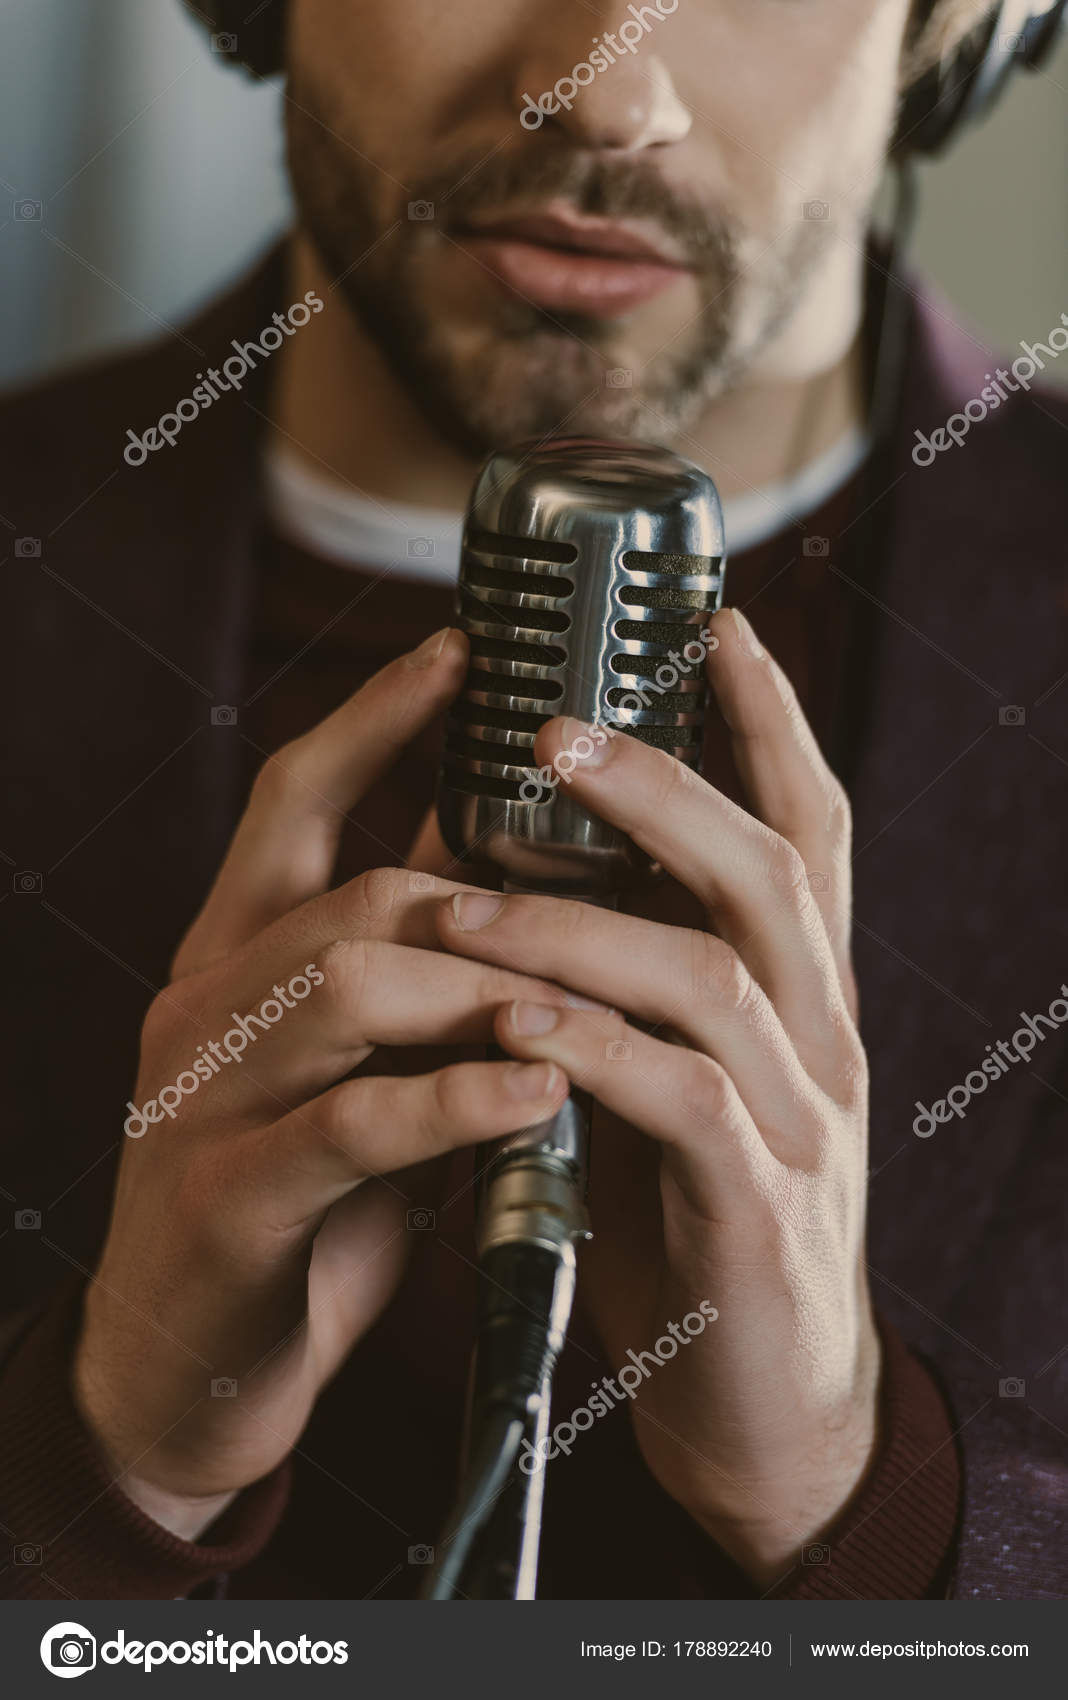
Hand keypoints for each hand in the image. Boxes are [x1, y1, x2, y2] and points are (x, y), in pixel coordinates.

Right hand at [73, 630, 570, 1538]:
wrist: (188, 1375)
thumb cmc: (296, 1202)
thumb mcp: (351, 1064)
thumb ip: (408, 970)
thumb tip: (502, 865)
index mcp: (231, 958)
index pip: (292, 798)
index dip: (378, 717)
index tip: (466, 647)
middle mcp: (203, 1007)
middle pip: (347, 890)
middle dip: (481, 894)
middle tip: (596, 901)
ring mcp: (203, 1100)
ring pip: (346, 986)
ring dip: (480, 987)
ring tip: (578, 1005)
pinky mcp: (227, 1202)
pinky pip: (354, 1125)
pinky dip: (458, 1097)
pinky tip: (541, 1088)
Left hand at [436, 607, 877, 1585]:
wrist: (766, 1407)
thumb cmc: (697, 1216)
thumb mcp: (675, 1074)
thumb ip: (633, 980)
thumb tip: (527, 867)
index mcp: (802, 995)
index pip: (807, 829)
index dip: (771, 720)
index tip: (714, 624)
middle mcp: (822, 1038)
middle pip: (766, 871)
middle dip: (663, 786)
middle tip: (556, 730)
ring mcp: (804, 1124)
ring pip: (711, 975)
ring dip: (584, 923)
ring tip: (470, 897)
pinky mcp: (757, 1211)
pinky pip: (676, 1099)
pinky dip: (588, 1048)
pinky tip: (512, 1026)